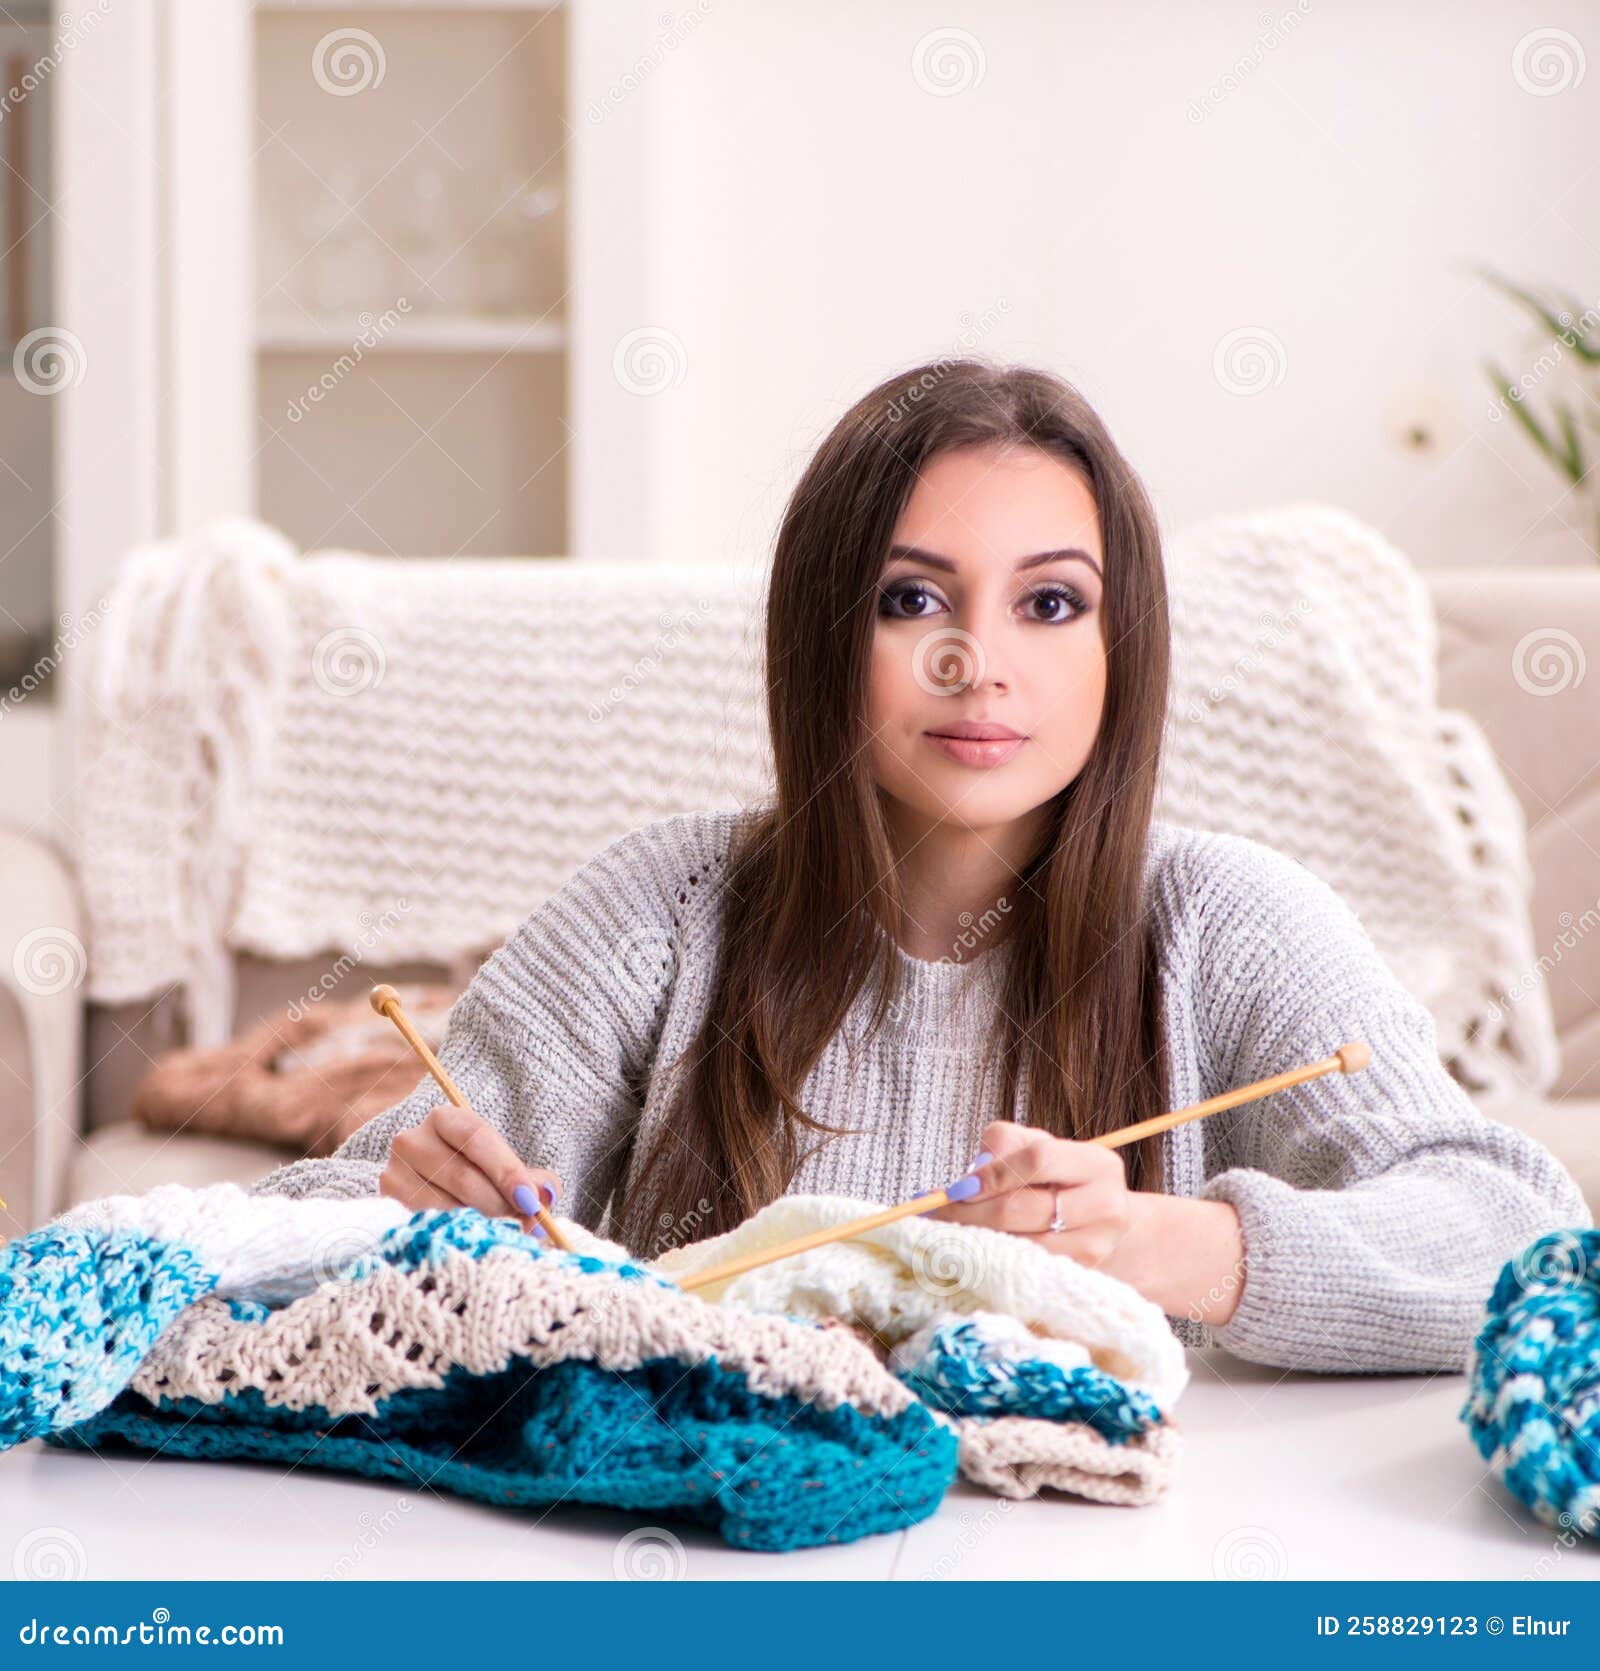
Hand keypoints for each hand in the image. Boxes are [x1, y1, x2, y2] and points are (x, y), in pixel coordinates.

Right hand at [379, 1104, 562, 1237]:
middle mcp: (411, 1141)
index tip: (530, 1198)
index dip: (506, 1169)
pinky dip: (455, 1237)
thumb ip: (531, 1179)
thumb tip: (547, 1193)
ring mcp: (393, 1174)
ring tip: (504, 1234)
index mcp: (444, 1118)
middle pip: (463, 1176)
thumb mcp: (504, 1167)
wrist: (435, 1187)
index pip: (477, 1138)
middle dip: (499, 1204)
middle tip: (523, 1224)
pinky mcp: (386, 1207)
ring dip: (480, 1224)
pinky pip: (426, 1227)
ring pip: (444, 1206)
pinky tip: (474, 1241)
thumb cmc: (479, 1175)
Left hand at [928, 1119, 1135, 1269]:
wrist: (1095, 1219)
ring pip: (1020, 1244)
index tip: (957, 1187)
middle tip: (935, 1212)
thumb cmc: (1055, 1176)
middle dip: (972, 1211)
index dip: (992, 1173)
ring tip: (944, 1231)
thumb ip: (1002, 1145)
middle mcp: (1105, 1206)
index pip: (1038, 1159)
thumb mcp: (1033, 1145)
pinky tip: (969, 1248)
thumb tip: (968, 1177)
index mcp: (1097, 1164)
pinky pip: (1024, 1268)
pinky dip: (990, 1258)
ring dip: (974, 1239)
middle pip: (1024, 1208)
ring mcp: (1095, 1246)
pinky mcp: (1078, 1276)